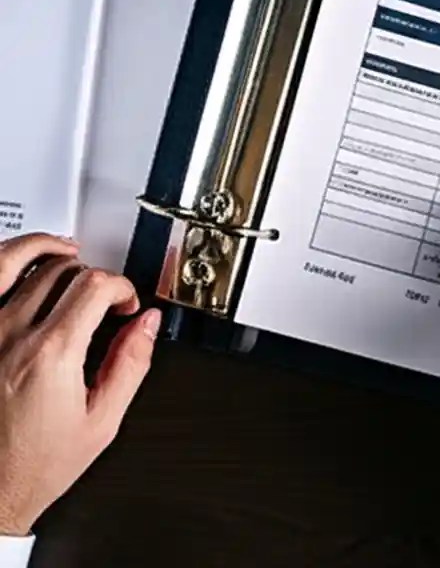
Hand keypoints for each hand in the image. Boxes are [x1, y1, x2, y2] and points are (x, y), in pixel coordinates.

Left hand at [0, 234, 159, 535]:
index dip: (122, 287)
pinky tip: (21, 262)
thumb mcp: (101, 421)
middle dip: (94, 276)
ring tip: (67, 253)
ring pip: (15, 261)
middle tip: (104, 298)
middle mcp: (10, 336)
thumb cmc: (33, 464)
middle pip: (62, 270)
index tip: (126, 304)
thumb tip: (148, 324)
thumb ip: (130, 365)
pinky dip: (7, 260)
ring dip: (50, 252)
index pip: (95, 286)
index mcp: (51, 356)